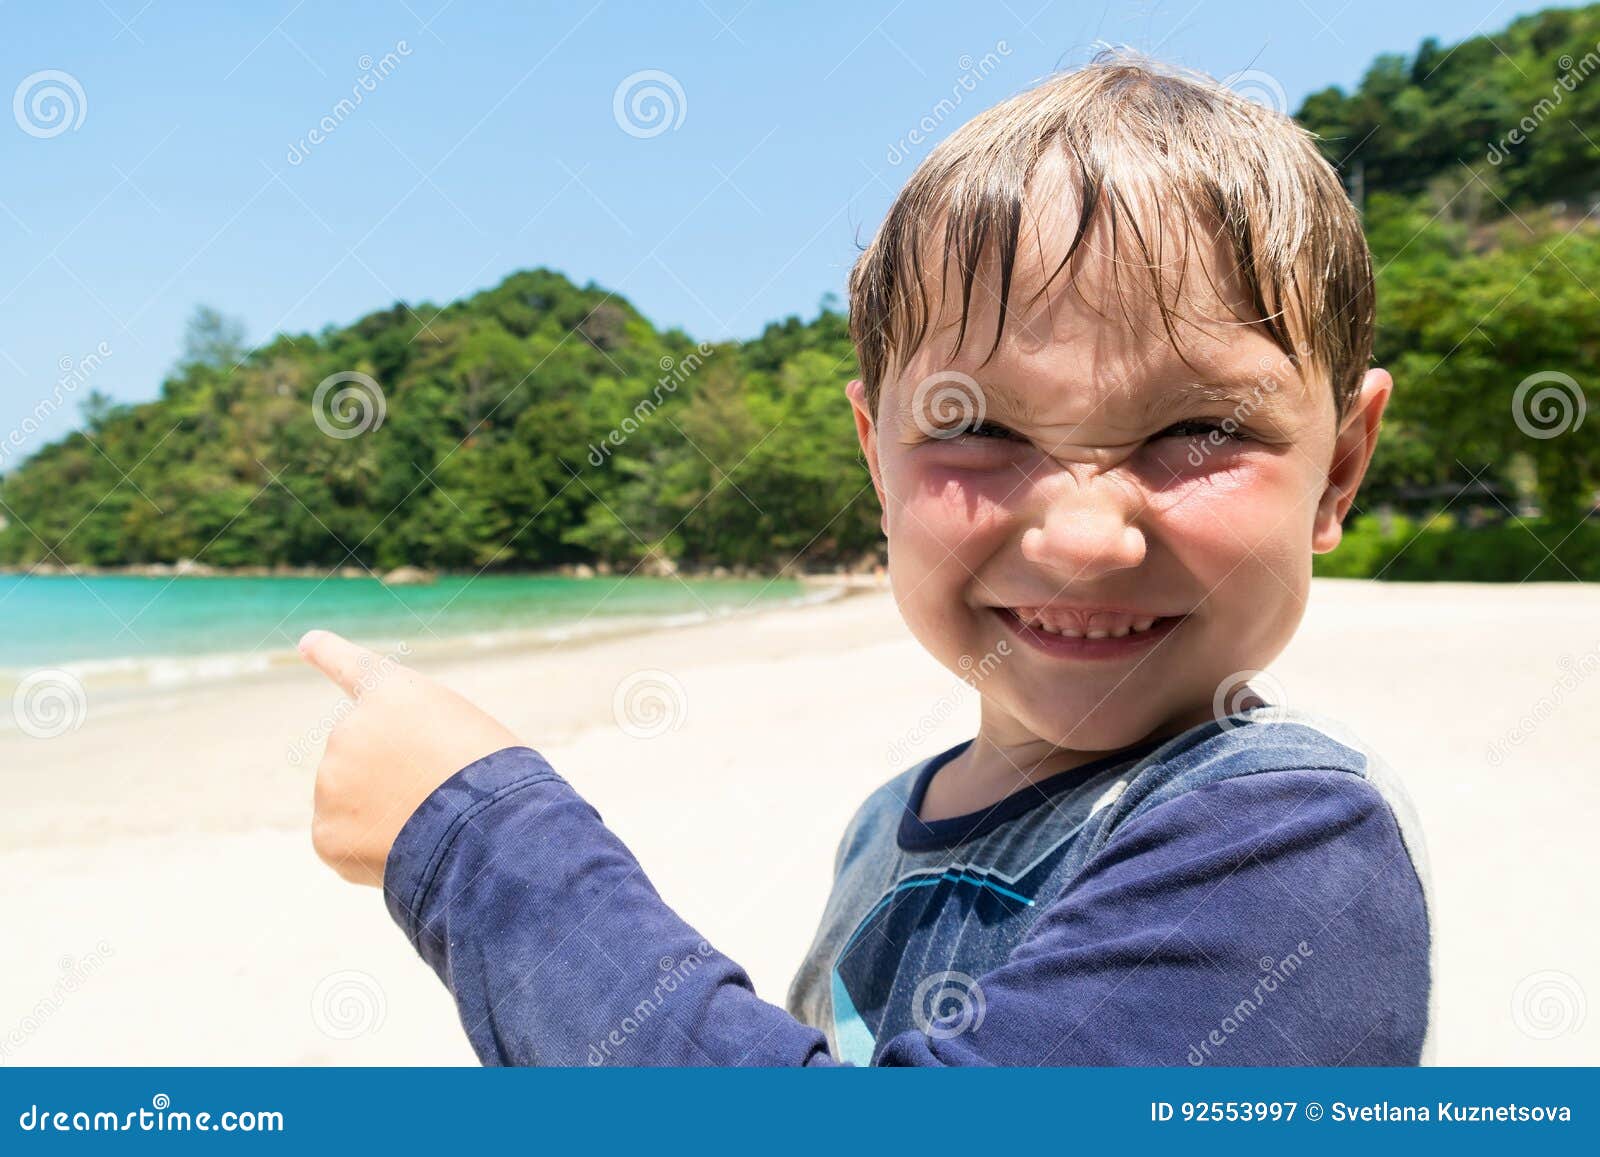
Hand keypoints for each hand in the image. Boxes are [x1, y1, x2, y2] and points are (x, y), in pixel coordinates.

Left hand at [299, 629, 520, 885]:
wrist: (488, 829)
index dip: (331, 654)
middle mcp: (349, 729)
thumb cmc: (495, 781)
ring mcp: (331, 781)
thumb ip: (409, 747)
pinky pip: (344, 843)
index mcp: (391, 694)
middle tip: (438, 797)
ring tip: (428, 824)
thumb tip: (364, 793)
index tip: (308, 642)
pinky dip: (370, 852)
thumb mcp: (464, 738)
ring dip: (383, 816)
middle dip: (389, 779)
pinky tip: (405, 851)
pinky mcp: (326, 833)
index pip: (353, 667)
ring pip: (351, 802)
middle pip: (362, 759)